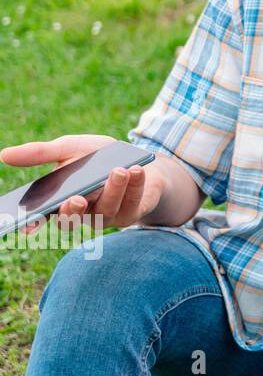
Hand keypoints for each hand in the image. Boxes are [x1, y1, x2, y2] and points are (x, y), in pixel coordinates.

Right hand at [0, 135, 164, 233]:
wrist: (137, 159)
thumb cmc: (98, 157)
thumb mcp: (70, 148)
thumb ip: (41, 153)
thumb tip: (3, 155)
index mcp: (60, 200)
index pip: (42, 216)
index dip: (34, 223)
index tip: (26, 226)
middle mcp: (81, 213)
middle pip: (71, 220)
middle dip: (72, 211)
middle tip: (76, 198)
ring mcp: (107, 216)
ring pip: (106, 211)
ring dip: (113, 191)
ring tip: (118, 171)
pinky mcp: (131, 213)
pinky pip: (132, 204)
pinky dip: (135, 186)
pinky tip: (136, 170)